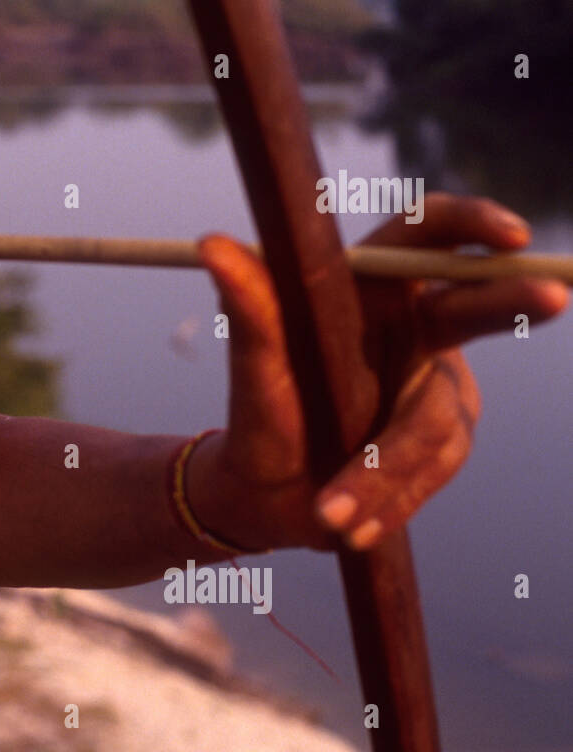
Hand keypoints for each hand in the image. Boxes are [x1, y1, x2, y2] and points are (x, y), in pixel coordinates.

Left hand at [189, 193, 567, 551]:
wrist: (262, 495)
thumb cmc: (257, 413)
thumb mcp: (253, 366)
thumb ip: (247, 309)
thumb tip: (213, 246)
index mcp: (367, 292)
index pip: (423, 237)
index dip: (468, 225)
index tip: (508, 234)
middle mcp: (414, 327)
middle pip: (473, 304)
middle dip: (511, 300)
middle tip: (551, 297)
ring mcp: (435, 384)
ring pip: (436, 420)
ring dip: (384, 470)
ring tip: (329, 514)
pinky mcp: (443, 440)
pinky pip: (435, 468)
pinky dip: (389, 498)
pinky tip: (350, 527)